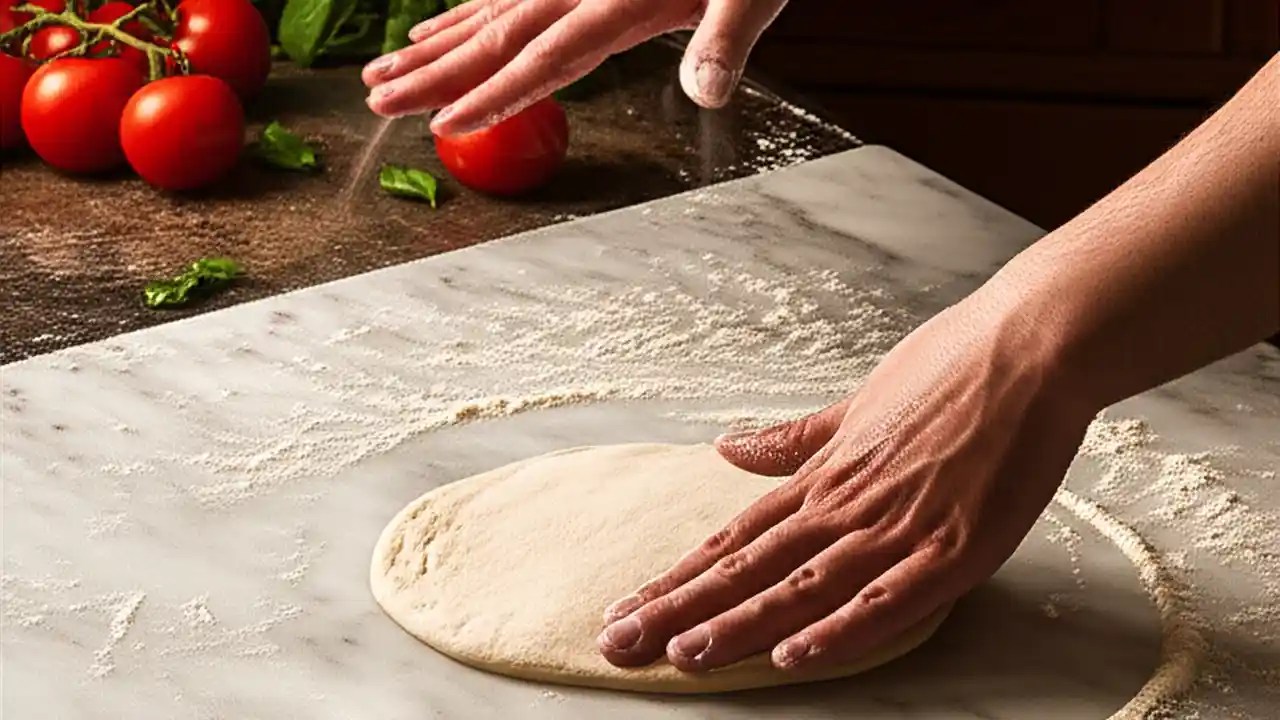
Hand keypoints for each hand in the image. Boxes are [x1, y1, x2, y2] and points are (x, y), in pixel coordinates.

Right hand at [361, 0, 789, 134]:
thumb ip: (728, 38)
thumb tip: (706, 91)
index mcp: (621, 2)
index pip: (546, 59)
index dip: (496, 95)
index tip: (447, 124)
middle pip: (496, 37)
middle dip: (433, 73)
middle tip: (375, 100)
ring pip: (487, 14)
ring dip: (435, 46)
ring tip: (381, 70)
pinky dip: (465, 15)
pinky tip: (435, 31)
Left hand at [596, 295, 1097, 671]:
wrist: (1030, 344)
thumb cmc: (949, 367)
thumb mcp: (858, 404)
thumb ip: (795, 440)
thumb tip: (729, 446)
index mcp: (825, 476)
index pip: (734, 537)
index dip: (679, 577)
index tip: (630, 606)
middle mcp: (847, 504)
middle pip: (748, 568)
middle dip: (680, 611)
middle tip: (618, 645)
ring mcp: (898, 526)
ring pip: (802, 587)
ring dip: (739, 624)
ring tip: (681, 656)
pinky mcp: (956, 546)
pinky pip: (889, 599)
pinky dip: (840, 630)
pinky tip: (795, 655)